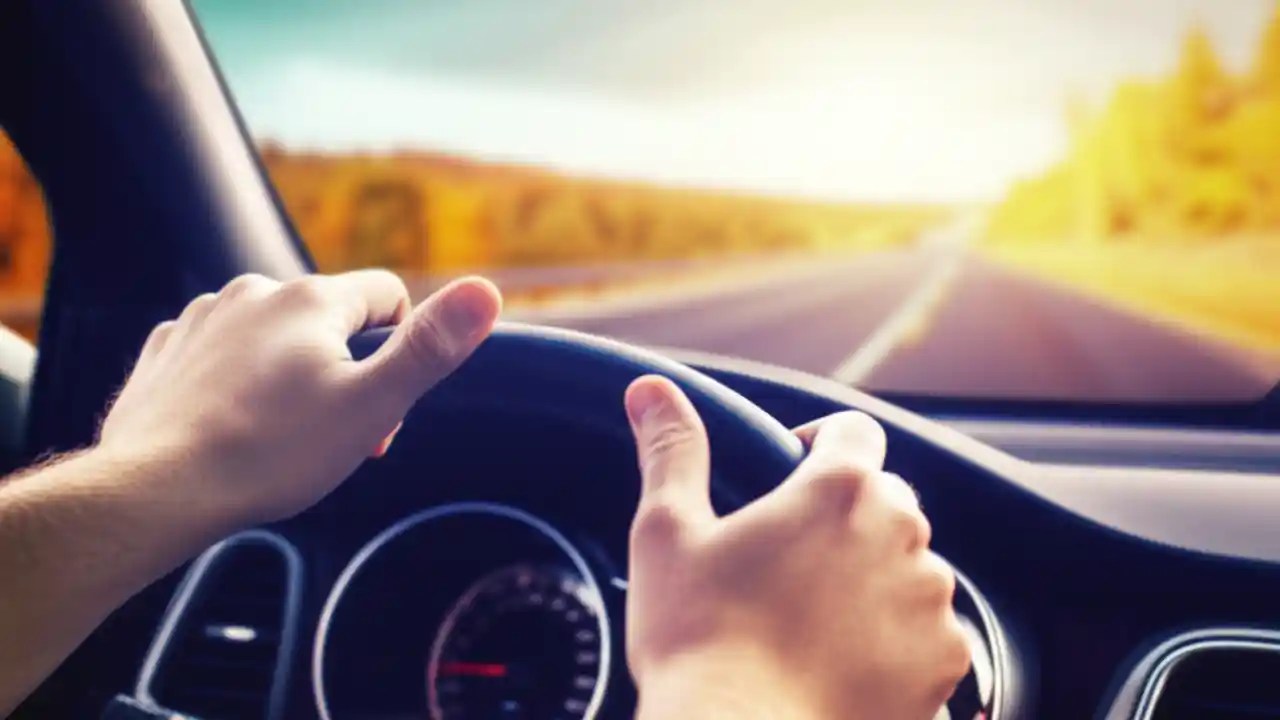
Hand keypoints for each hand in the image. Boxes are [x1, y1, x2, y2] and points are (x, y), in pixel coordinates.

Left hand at [98, 271, 500, 527]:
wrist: (155, 491)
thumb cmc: (270, 454)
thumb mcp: (370, 405)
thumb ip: (429, 347)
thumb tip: (486, 291)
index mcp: (311, 300)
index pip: (388, 295)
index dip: (400, 348)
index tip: (381, 405)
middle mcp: (254, 292)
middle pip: (330, 320)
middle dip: (344, 370)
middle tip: (336, 435)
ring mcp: (203, 318)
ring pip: (274, 336)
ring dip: (291, 375)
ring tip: (280, 436)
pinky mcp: (167, 350)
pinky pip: (222, 353)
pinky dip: (236, 383)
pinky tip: (232, 427)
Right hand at [623, 376, 970, 719]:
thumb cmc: (698, 641)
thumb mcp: (667, 534)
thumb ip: (672, 450)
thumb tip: (650, 390)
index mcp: (839, 489)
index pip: (853, 432)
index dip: (819, 445)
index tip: (789, 476)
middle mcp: (900, 535)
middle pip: (885, 500)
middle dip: (844, 518)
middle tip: (785, 563)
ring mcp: (929, 602)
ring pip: (909, 566)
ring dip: (873, 578)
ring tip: (811, 621)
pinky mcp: (943, 664)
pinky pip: (928, 633)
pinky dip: (895, 640)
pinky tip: (841, 663)